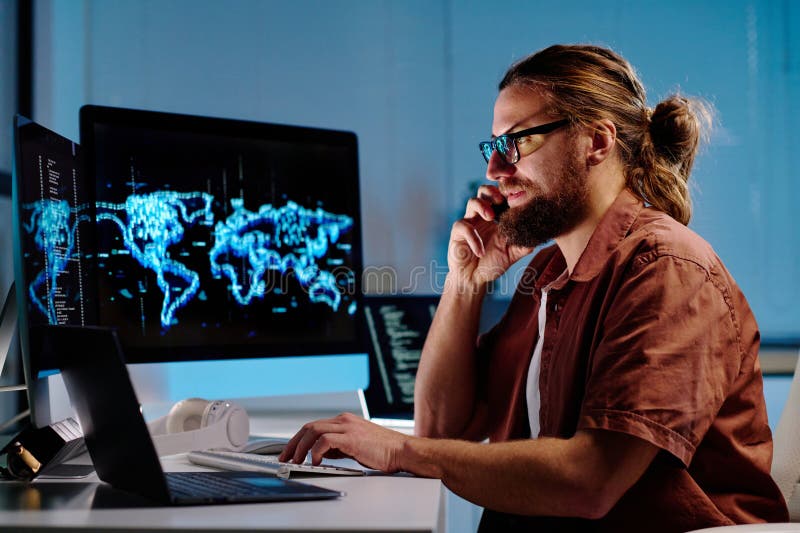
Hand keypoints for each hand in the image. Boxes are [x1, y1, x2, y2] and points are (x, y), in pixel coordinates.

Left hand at [278, 412, 410, 472]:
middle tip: (286, 457)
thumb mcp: (355, 446)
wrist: (401, 450)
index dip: (299, 439)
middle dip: (294, 443)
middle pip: (309, 426)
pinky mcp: (351, 438)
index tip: (290, 451)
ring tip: (297, 460)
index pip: (314, 426)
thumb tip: (320, 453)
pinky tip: (315, 461)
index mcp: (345, 421)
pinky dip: (316, 451)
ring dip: (301, 447)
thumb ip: (337, 447)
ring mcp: (347, 427)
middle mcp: (344, 421)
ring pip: (313, 430)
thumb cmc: (383, 450)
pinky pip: (325, 440)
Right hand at [448, 185, 532, 287]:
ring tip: (490, 217)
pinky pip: (464, 226)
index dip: (506, 193)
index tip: (516, 197)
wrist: (474, 279)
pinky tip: (480, 252)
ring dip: (482, 206)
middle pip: (484, 191)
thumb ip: (524, 246)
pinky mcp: (458, 232)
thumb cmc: (492, 264)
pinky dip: (473, 238)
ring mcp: (470, 222)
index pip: (500, 197)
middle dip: (492, 192)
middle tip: (501, 200)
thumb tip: (539, 238)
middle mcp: (482, 216)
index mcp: (496, 217)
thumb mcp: (512, 254)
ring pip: (472, 202)